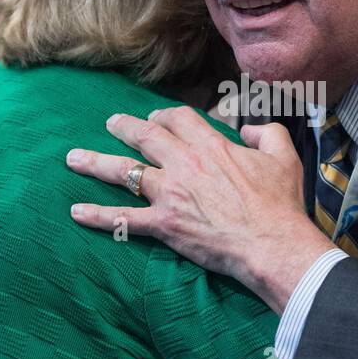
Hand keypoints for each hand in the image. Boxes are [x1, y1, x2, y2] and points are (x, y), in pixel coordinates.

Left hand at [65, 107, 335, 311]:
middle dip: (123, 127)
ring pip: (123, 172)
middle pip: (144, 137)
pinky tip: (76, 212)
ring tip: (74, 158)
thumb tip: (250, 128)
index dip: (164, 115)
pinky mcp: (163, 225)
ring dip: (95, 163)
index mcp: (211, 146)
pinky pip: (123, 219)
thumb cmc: (279, 204)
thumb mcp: (283, 157)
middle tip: (111, 124)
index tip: (156, 117)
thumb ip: (267, 133)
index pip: (178, 119)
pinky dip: (98, 216)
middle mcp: (183, 164)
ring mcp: (169, 194)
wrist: (271, 243)